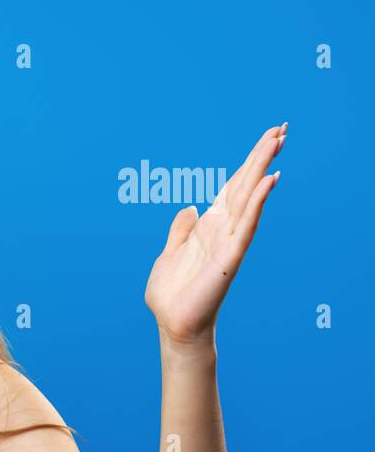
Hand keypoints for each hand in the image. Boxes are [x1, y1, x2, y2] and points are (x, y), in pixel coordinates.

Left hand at [144, 122, 285, 347]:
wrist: (173, 324)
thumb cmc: (173, 294)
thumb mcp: (170, 253)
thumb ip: (181, 230)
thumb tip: (190, 206)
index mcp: (208, 227)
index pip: (231, 188)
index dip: (247, 163)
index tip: (266, 138)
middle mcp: (223, 229)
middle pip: (245, 185)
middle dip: (261, 156)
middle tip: (282, 127)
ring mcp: (229, 242)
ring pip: (249, 198)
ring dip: (263, 169)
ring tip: (278, 141)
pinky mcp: (229, 257)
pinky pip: (246, 225)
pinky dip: (257, 202)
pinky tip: (268, 181)